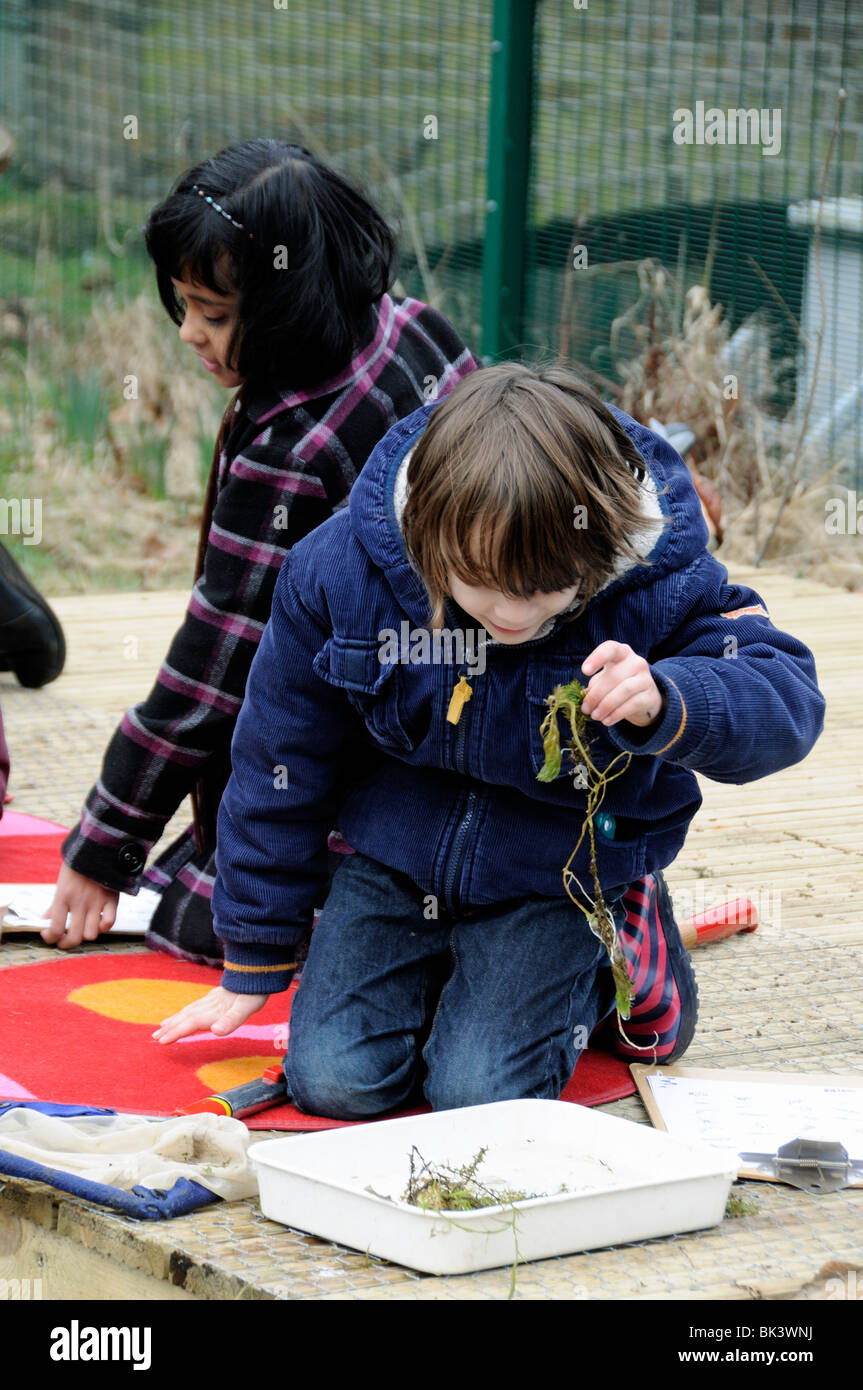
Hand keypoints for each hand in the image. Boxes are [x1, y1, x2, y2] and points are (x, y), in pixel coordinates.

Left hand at [42, 864, 119, 947]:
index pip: (55, 928)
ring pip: (92, 934)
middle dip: (67, 943)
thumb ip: (55, 904)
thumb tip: (47, 919)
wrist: (99, 847)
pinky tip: (99, 920)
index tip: (48, 934)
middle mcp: (80, 902)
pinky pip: (109, 923)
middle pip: (74, 937)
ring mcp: (97, 902)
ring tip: (83, 927)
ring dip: (86, 933)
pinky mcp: (112, 900)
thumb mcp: (61, 882)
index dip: (50, 937)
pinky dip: (104, 926)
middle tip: (64, 939)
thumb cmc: (77, 865)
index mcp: (63, 896)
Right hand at [153, 986, 268, 1044]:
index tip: (161, 1041)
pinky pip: (195, 1006)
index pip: (190, 1023)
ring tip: (162, 1026)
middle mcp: (209, 1005)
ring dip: (175, 1019)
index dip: (176, 1032)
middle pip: (185, 1017)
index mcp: (213, 1010)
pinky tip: (185, 1013)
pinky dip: (185, 1012)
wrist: (257, 971)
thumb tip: (215, 1031)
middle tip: (155, 1037)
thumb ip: (231, 1020)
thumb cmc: (253, 993)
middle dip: (170, 1028)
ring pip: (188, 1011)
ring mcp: (211, 999)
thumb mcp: (246, 1008)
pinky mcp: (216, 997)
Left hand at [581, 641, 664, 728]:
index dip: (597, 658)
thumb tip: (585, 703)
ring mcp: (645, 678)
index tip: (584, 671)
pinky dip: (616, 714)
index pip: (610, 649)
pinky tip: (606, 721)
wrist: (644, 698)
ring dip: (606, 705)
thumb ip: (594, 686)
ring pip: (624, 690)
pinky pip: (632, 705)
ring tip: (595, 716)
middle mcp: (636, 662)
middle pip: (613, 676)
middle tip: (586, 709)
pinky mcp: (649, 696)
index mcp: (621, 653)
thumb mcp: (605, 680)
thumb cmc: (618, 684)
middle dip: (596, 695)